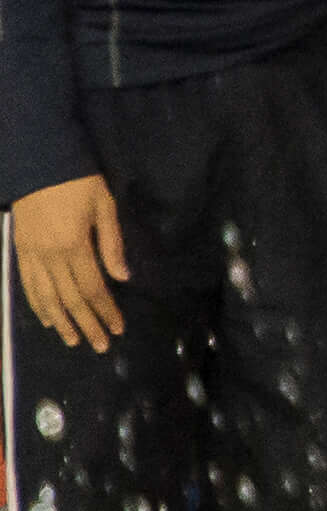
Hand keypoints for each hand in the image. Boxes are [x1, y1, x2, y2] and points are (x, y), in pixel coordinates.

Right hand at [11, 176, 126, 349]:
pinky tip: (47, 320)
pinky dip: (37, 306)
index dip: (106, 310)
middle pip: (70, 299)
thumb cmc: (78, 182)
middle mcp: (50, 258)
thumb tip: (123, 277)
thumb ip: (112, 243)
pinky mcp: (19, 253)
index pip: (93, 288)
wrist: (38, 165)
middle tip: (101, 345)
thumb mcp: (104, 205)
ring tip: (74, 341)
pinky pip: (27, 287)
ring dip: (61, 323)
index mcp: (74, 246)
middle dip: (87, 324)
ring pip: (45, 299)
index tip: (118, 328)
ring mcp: (31, 257)